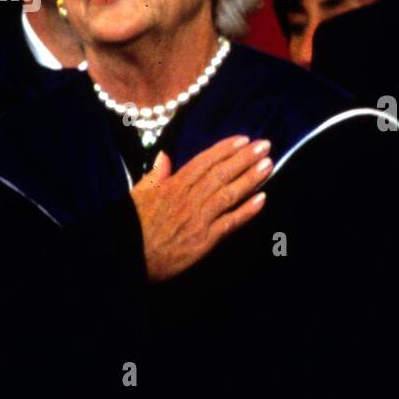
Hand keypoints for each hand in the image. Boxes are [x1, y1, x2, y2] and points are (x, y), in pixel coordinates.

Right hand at [130, 135, 271, 281]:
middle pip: (221, 174)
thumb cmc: (133, 227)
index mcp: (173, 186)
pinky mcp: (205, 240)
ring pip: (229, 194)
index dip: (225, 149)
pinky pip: (230, 223)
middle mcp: (189, 198)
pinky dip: (247, 211)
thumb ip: (154, 175)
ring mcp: (199, 219)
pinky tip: (263, 199)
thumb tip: (164, 156)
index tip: (243, 139)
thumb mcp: (137, 195)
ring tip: (268, 164)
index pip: (204, 162)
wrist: (129, 258)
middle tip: (265, 145)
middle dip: (244, 158)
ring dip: (251, 178)